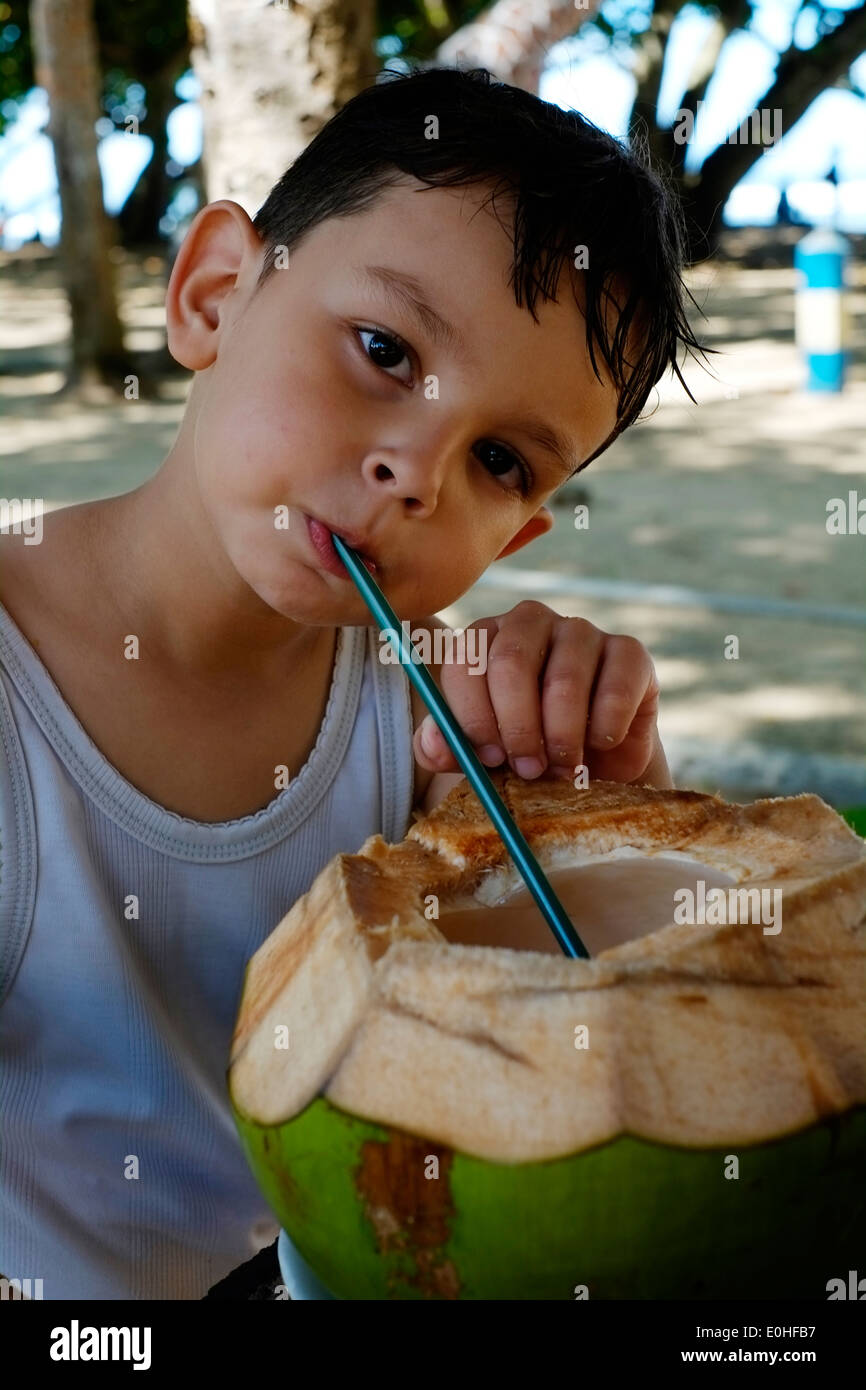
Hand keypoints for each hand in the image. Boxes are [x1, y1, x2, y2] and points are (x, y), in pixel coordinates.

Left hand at [412, 601, 668, 785]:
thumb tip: (432, 743)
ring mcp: (581, 631)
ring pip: (564, 679)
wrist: (595, 760)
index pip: (464, 660)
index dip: (473, 715)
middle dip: (517, 727)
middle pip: (511, 662)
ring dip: (562, 736)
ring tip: (564, 769)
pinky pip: (615, 685)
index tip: (488, 759)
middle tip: (528, 770)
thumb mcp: (482, 754)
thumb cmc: (528, 749)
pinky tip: (600, 744)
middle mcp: (529, 622)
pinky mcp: (629, 651)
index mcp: (483, 638)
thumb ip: (447, 748)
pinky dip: (605, 727)